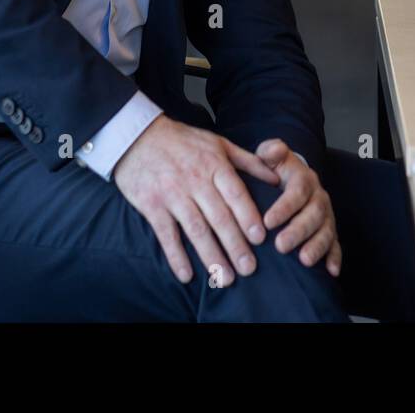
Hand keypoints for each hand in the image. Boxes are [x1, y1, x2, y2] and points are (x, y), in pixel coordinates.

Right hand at [113, 115, 280, 286]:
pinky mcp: (151, 205)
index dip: (247, 216)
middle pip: (218, 217)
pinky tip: (187, 275)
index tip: (260, 239)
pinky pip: (166, 234)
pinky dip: (176, 256)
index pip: (235, 194)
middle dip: (235, 245)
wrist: (137, 137)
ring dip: (211, 256)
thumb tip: (277, 178)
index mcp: (214, 165)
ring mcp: (172, 194)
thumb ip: (249, 161)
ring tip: (225, 278)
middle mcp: (195, 180)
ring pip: (196, 229)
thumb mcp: (218, 144)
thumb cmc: (184, 141)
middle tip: (249, 269)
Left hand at [256, 139, 341, 276]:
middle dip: (298, 231)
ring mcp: (326, 215)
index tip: (267, 222)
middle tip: (281, 246)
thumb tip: (275, 149)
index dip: (284, 207)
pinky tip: (330, 271)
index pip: (297, 192)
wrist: (292, 178)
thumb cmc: (276, 171)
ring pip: (327, 231)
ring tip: (304, 261)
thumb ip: (270, 152)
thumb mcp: (270, 157)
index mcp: (304, 179)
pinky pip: (336, 244)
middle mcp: (319, 197)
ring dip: (317, 246)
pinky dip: (334, 257)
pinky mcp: (329, 230)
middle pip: (314, 214)